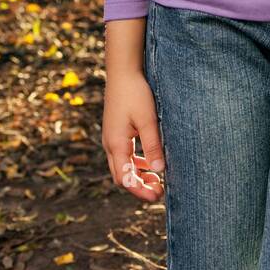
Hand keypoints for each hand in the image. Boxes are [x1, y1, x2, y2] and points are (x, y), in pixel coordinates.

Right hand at [102, 71, 164, 201]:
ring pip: (122, 167)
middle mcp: (110, 145)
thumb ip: (153, 145)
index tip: (156, 197)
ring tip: (157, 180)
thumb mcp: (148, 119)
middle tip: (159, 192)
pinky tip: (150, 163)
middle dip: (139, 187)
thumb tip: (160, 171)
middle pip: (121, 176)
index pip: (125, 178)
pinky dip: (136, 164)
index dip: (139, 190)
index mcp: (116, 144)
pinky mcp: (116, 133)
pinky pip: (124, 156)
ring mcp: (111, 139)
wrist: (123, 72)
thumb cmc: (135, 93)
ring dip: (137, 176)